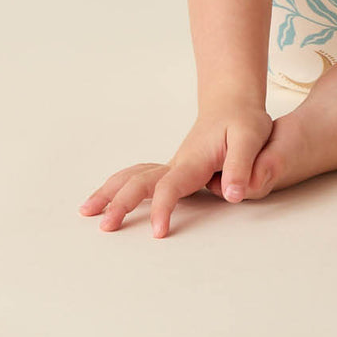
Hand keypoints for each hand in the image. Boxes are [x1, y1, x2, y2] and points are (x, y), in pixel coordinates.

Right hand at [78, 105, 273, 236]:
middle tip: (104, 226)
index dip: (162, 208)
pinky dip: (119, 186)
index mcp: (193, 160)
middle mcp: (176, 163)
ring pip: (133, 177)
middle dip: (120, 203)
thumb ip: (242, 165)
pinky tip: (107, 198)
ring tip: (85, 210)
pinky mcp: (172, 169)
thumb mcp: (251, 137)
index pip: (170, 186)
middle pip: (140, 181)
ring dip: (109, 192)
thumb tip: (233, 195)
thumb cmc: (242, 121)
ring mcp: (171, 166)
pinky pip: (139, 177)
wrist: (232, 105)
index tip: (158, 232)